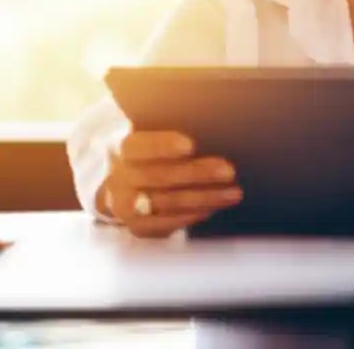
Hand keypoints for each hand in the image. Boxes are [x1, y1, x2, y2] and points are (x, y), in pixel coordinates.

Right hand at [99, 131, 242, 238]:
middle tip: (228, 170)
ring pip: (165, 202)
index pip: (139, 147)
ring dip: (203, 198)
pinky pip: (165, 224)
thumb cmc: (154, 155)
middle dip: (196, 174)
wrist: (126, 186)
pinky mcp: (137, 226)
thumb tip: (213, 127)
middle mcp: (120, 178)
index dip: (162, 146)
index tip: (190, 145)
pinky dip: (191, 216)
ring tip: (232, 193)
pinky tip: (213, 207)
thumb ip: (176, 134)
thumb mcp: (157, 139)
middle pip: (157, 177)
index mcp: (124, 150)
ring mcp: (126, 205)